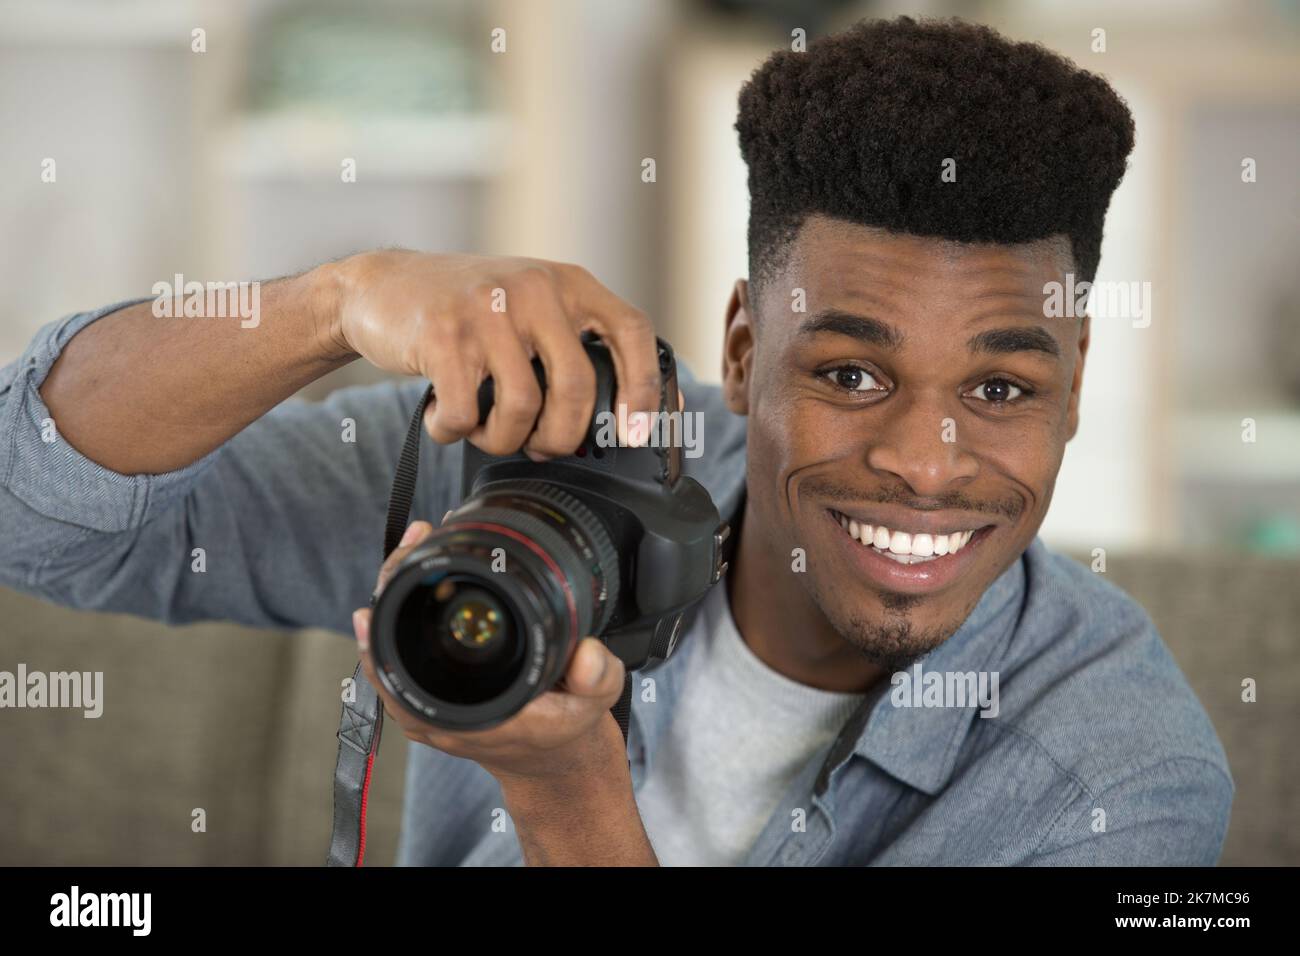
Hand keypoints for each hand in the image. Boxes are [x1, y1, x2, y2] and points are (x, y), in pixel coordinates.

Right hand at [315, 250, 662, 460]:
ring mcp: (488, 310)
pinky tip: (447, 418)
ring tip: (486, 431)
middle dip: (562, 436)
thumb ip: (577, 347)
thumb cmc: (469, 310)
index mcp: (569, 282)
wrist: (383, 284)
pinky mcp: (443, 335)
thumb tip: (634, 416)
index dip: (645, 388)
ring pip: (522, 407)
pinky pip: (465, 413)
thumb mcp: (533, 307)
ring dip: (503, 439)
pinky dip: (455, 431)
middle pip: (576, 385)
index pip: (632, 331)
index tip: (636, 433)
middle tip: (542, 447)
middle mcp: (534, 289)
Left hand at [351, 520, 629, 783]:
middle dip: (394, 590)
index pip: (406, 679)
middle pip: (389, 651)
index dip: (386, 638)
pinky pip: (404, 646)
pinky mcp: (433, 688)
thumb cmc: (567, 730)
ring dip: (398, 594)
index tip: (385, 594)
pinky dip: (406, 607)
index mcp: (468, 717)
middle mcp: (439, 713)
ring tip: (417, 543)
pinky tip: (418, 568)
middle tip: (414, 541)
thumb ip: (596, 678)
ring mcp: (430, 702)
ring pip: (392, 644)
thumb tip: (586, 654)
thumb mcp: (595, 703)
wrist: (555, 759)